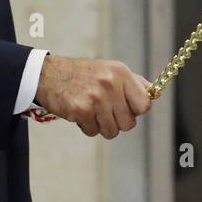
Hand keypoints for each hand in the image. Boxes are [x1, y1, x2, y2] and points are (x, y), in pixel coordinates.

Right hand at [34, 56, 152, 138]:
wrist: (48, 74)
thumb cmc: (83, 74)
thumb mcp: (111, 69)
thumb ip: (134, 82)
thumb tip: (153, 94)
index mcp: (122, 74)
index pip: (144, 104)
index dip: (136, 111)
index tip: (127, 108)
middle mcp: (111, 84)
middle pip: (129, 123)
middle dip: (118, 121)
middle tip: (106, 112)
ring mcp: (96, 98)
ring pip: (112, 131)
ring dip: (102, 126)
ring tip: (93, 112)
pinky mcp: (80, 110)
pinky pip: (93, 131)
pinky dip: (87, 127)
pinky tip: (81, 113)